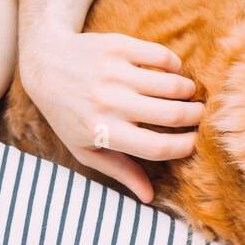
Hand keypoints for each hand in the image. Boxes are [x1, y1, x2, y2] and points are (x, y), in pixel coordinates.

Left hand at [19, 25, 202, 202]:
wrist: (46, 64)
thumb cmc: (68, 114)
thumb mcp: (84, 148)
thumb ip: (118, 170)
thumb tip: (148, 197)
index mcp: (102, 132)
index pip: (156, 147)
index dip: (184, 147)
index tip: (194, 142)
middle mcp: (108, 102)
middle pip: (172, 115)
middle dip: (195, 117)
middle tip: (198, 116)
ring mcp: (113, 73)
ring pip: (172, 85)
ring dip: (188, 91)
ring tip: (187, 95)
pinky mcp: (117, 47)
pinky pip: (162, 56)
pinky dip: (174, 65)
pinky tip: (172, 72)